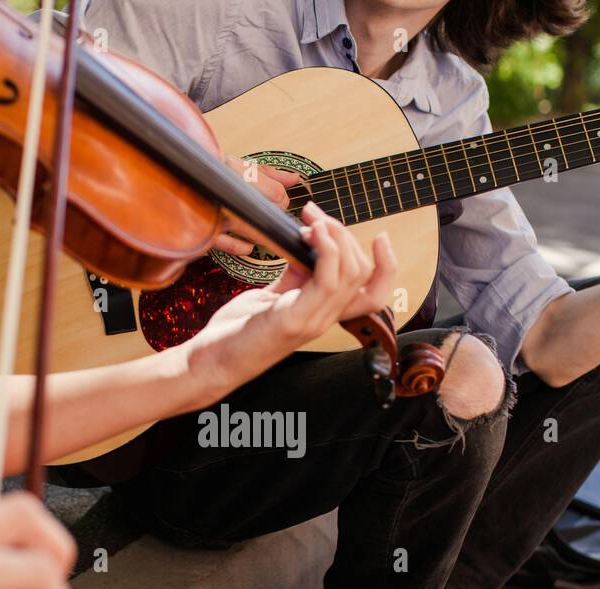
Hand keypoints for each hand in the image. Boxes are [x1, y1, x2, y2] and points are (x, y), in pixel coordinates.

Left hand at [186, 202, 396, 395]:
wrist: (212, 363)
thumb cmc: (238, 331)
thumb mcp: (271, 296)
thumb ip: (294, 276)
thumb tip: (304, 246)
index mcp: (324, 314)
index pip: (375, 293)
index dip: (388, 265)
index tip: (379, 236)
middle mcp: (325, 319)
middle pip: (363, 272)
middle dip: (345, 233)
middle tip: (314, 215)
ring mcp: (313, 321)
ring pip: (351, 272)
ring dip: (334, 235)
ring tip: (311, 219)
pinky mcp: (295, 320)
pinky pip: (326, 280)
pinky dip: (325, 249)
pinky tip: (310, 232)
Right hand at [212, 155, 300, 255]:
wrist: (178, 184)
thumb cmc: (212, 177)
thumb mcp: (239, 167)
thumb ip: (269, 173)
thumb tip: (294, 178)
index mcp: (233, 170)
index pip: (276, 194)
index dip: (281, 199)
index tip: (277, 200)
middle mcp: (225, 191)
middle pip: (269, 211)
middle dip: (272, 214)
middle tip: (266, 213)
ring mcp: (216, 214)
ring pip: (255, 230)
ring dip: (260, 231)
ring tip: (255, 225)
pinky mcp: (207, 233)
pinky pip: (233, 246)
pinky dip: (244, 247)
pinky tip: (248, 244)